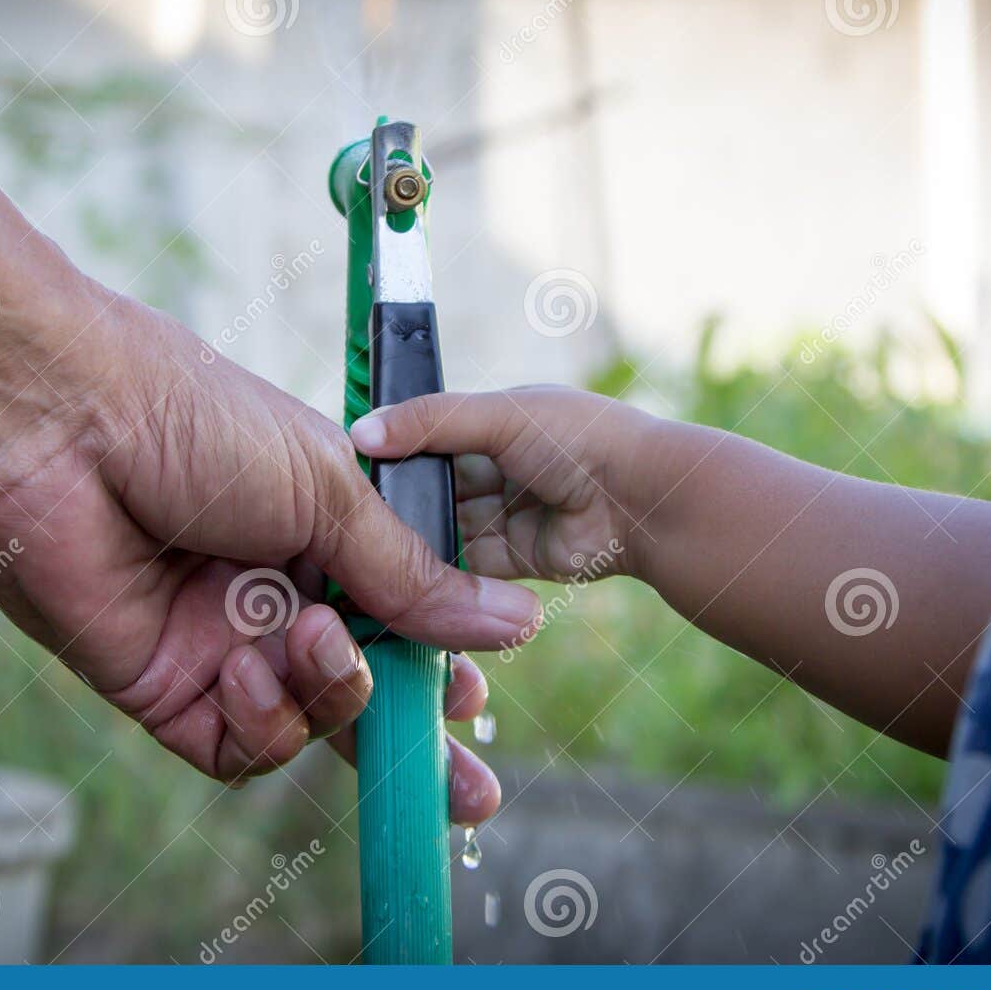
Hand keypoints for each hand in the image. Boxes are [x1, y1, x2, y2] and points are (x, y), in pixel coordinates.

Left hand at [0, 290, 539, 822]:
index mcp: (323, 531)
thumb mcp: (331, 492)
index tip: (476, 698)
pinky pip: (237, 746)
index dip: (440, 663)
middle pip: (359, 688)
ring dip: (328, 696)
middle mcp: (274, 591)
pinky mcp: (161, 685)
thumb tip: (514, 622)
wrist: (60, 422)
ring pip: (306, 722)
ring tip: (311, 639)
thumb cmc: (197, 421)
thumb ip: (414, 576)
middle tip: (468, 790)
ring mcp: (218, 641)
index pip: (399, 617)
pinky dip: (260, 721)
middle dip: (414, 739)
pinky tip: (245, 668)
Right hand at [349, 385, 669, 583]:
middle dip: (399, 500)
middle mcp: (497, 467)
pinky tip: (405, 574)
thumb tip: (360, 431)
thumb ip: (430, 421)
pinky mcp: (514, 558)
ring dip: (416, 538)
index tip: (345, 465)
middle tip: (353, 514)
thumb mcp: (501, 415)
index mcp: (494, 420)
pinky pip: (466, 566)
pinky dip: (441, 571)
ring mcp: (505, 513)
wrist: (644, 501)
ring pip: (443, 529)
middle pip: (429, 487)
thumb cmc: (582, 440)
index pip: (425, 434)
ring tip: (372, 546)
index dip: (390, 449)